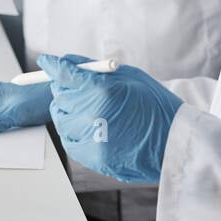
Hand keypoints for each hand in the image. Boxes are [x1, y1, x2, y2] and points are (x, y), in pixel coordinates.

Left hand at [38, 53, 182, 183]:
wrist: (174, 143)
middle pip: (60, 96)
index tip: (47, 62)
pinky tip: (89, 125)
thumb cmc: (156, 106)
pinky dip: (73, 130)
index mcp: (103, 91)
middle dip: (65, 88)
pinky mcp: (91, 158)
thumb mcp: (130, 77)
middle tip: (77, 87)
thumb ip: (95, 69)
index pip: (65, 74)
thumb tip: (68, 62)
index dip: (54, 66)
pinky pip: (68, 140)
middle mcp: (93, 115)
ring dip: (69, 110)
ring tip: (89, 108)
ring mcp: (91, 139)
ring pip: (61, 119)